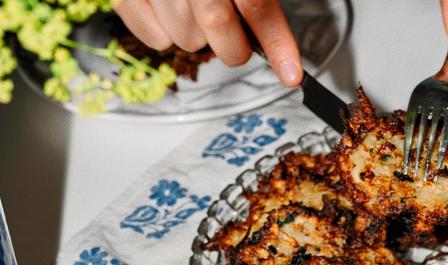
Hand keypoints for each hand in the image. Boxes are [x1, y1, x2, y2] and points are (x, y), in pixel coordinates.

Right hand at [113, 0, 302, 86]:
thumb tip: (270, 34)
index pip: (255, 5)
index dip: (277, 44)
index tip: (291, 74)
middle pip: (216, 26)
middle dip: (234, 47)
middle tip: (237, 39)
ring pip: (187, 41)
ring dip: (200, 37)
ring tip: (195, 8)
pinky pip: (157, 41)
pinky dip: (170, 36)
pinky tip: (172, 13)